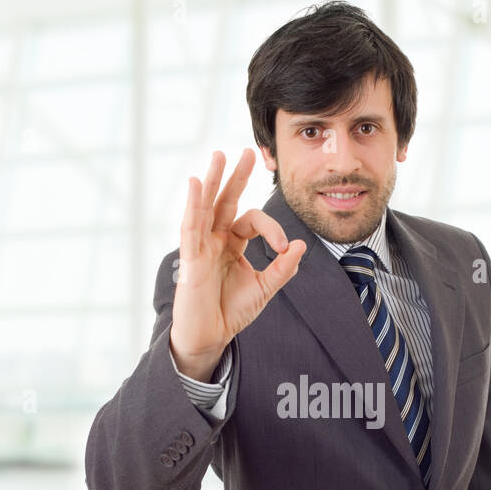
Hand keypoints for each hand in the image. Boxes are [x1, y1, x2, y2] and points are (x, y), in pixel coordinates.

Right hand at [171, 148, 306, 380]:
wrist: (210, 337)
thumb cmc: (231, 312)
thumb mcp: (264, 288)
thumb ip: (282, 269)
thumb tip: (301, 246)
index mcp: (232, 244)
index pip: (252, 221)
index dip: (272, 229)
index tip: (284, 247)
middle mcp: (215, 240)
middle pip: (225, 201)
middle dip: (236, 176)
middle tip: (248, 152)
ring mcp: (200, 246)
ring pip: (206, 207)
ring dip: (214, 180)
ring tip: (220, 155)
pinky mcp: (190, 258)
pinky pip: (191, 226)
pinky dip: (193, 204)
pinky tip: (197, 183)